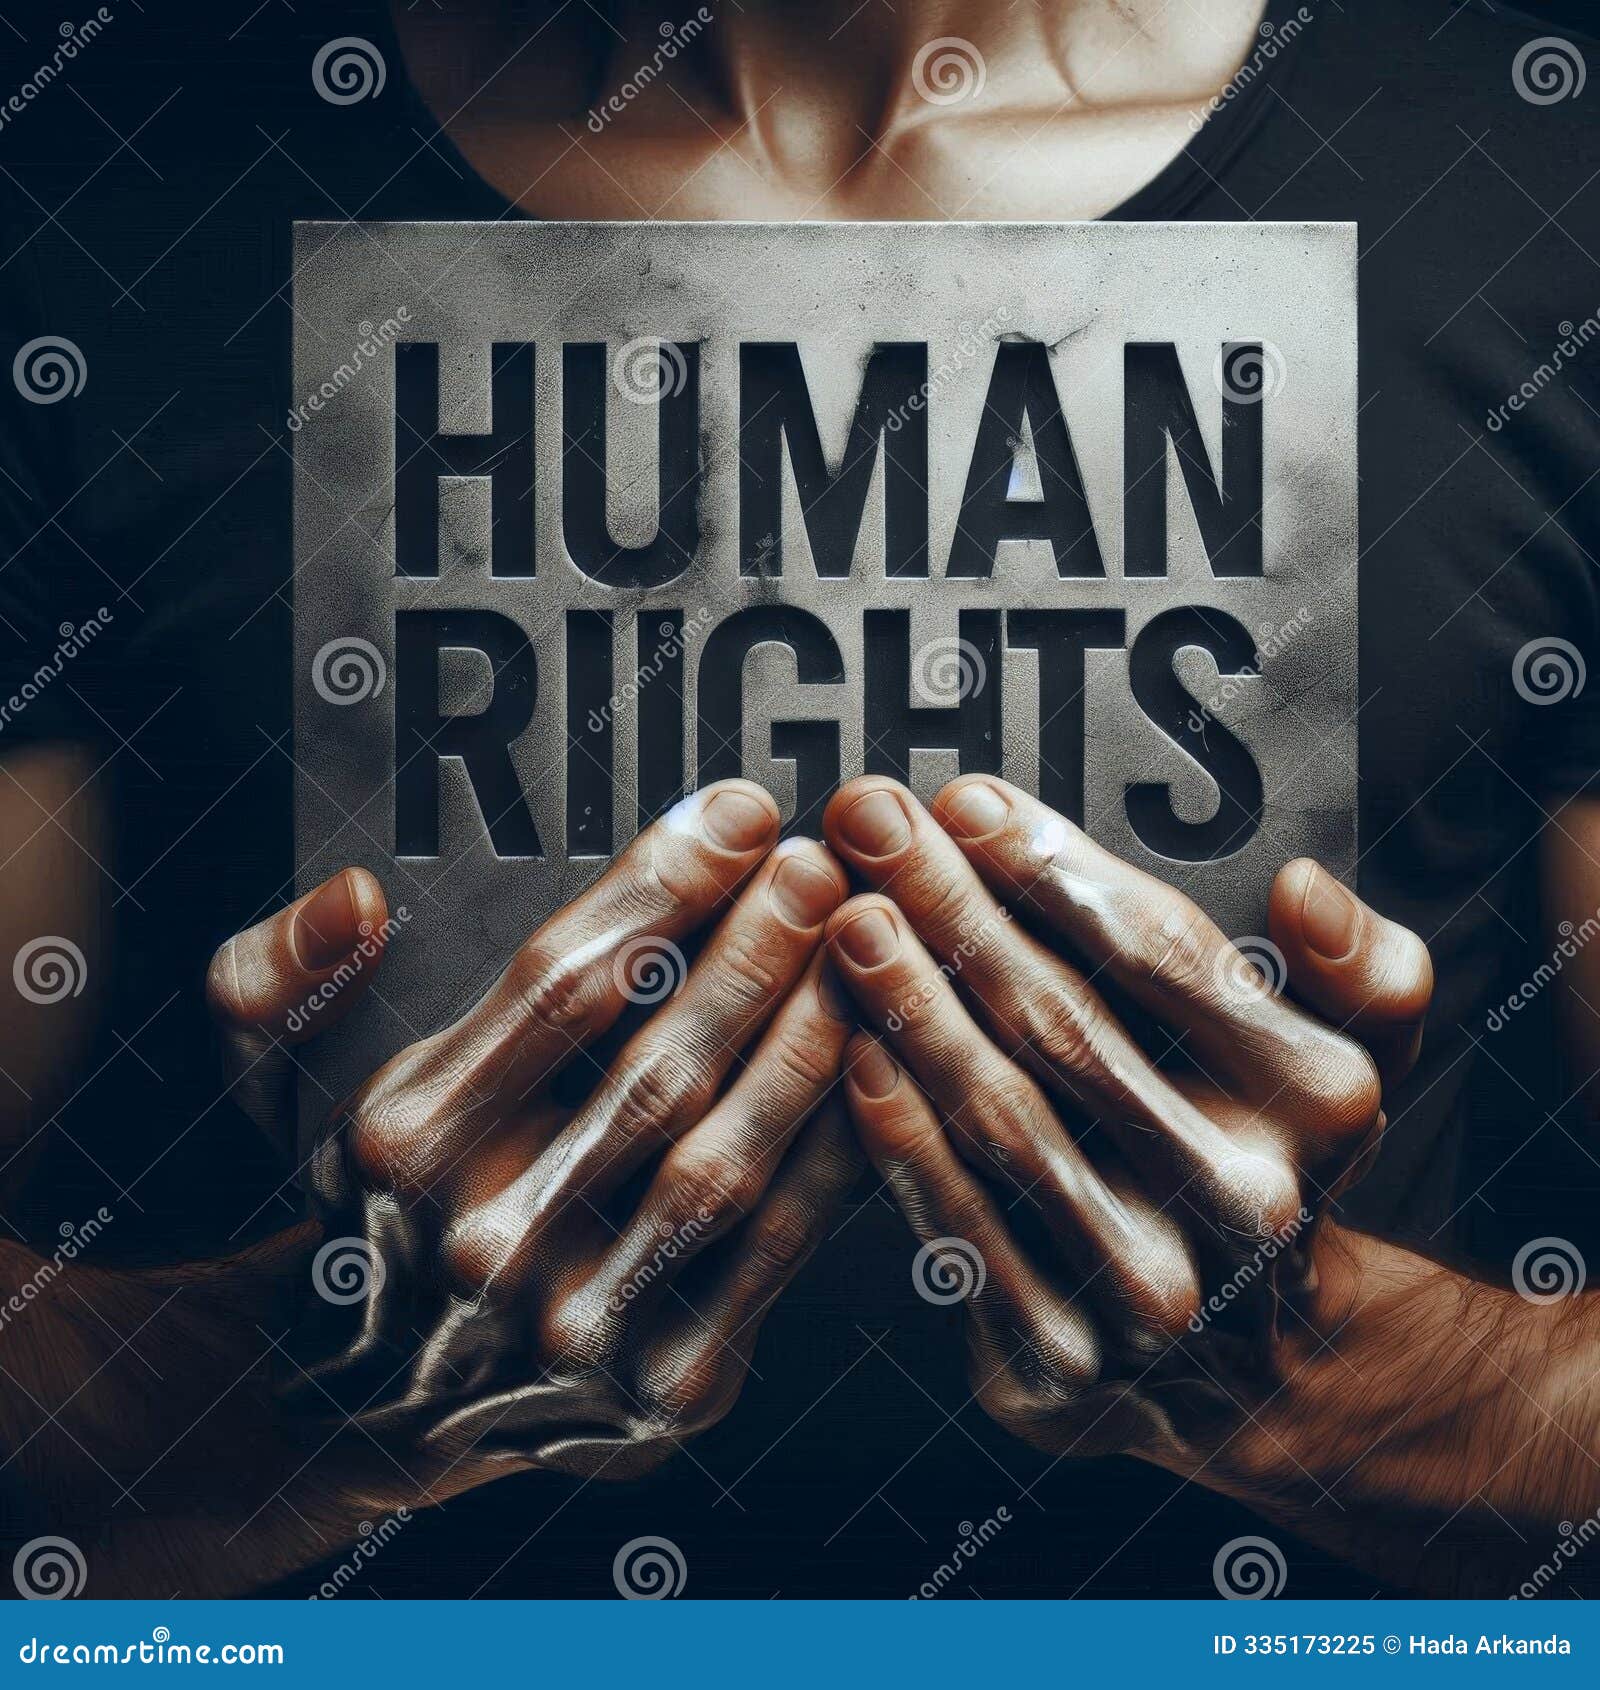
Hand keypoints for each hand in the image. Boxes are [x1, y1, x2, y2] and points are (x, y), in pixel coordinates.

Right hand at [207, 780, 859, 1506]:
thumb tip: (354, 901)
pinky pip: (778, 1246)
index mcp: (408, 1142)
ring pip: (729, 1152)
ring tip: (865, 945)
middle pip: (661, 1064)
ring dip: (811, 1036)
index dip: (663, 886)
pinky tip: (873, 1060)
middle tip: (824, 864)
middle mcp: (492, 1239)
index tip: (734, 817)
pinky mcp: (668, 1380)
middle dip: (759, 946)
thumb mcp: (263, 1080)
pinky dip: (835, 1148)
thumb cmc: (360, 1207)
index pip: (560, 986)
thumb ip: (277, 975)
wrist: (379, 1397)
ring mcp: (584, 1322)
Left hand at [819, 775, 1431, 1464]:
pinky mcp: (1056, 1360)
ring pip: (1001, 1121)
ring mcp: (1144, 1292)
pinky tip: (851, 1048)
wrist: (1247, 1365)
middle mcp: (1238, 1205)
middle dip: (954, 908)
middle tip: (872, 823)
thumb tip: (1306, 893)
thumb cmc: (1263, 1165)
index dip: (1052, 869)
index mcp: (1313, 1106)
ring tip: (848, 916)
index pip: (1163, 954)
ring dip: (911, 1007)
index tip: (966, 803)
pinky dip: (898, 1133)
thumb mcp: (1354, 1063)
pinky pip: (956, 1227)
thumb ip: (1359, 967)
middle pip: (1065, 1025)